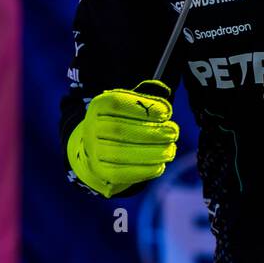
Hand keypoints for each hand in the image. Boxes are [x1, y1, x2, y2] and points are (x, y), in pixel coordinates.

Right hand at [67, 80, 178, 196]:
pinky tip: (160, 164)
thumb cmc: (124, 121)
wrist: (101, 148)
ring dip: (152, 152)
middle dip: (152, 132)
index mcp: (99, 105)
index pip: (117, 103)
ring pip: (121, 153)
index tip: (166, 113)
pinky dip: (145, 169)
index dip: (144, 107)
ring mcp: (94, 151)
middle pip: (120, 129)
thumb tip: (164, 89)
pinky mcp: (101, 171)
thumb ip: (146, 96)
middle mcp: (91, 127)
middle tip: (173, 132)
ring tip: (170, 149)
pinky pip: (123, 173)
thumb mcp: (132, 104)